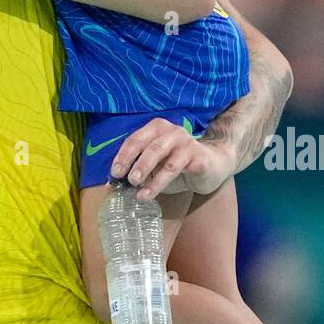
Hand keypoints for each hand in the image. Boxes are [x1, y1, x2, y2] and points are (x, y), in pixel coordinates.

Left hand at [109, 117, 234, 199]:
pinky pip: (182, 172)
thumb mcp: (154, 165)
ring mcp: (188, 144)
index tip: (115, 173)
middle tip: (129, 180)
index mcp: (156, 128)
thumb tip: (111, 184)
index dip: (124, 156)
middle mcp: (172, 132)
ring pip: (168, 163)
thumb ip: (136, 170)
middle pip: (152, 148)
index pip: (136, 140)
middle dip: (138, 165)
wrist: (212, 164)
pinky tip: (156, 194)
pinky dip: (166, 184)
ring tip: (141, 195)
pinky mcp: (200, 159)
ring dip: (153, 180)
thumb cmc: (177, 163)